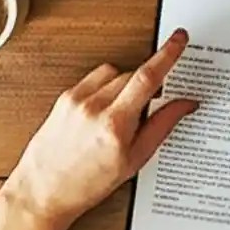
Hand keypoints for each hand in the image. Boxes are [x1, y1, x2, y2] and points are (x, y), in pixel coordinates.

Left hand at [0, 28, 197, 228]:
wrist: (44, 190)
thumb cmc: (87, 183)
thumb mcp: (135, 160)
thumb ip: (162, 126)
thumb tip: (185, 104)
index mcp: (115, 125)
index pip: (148, 78)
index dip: (168, 54)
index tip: (179, 39)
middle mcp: (93, 108)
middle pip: (134, 75)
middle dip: (147, 87)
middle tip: (143, 113)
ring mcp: (76, 100)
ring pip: (115, 74)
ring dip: (125, 86)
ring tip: (120, 115)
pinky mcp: (65, 97)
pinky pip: (96, 78)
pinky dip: (106, 87)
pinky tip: (103, 110)